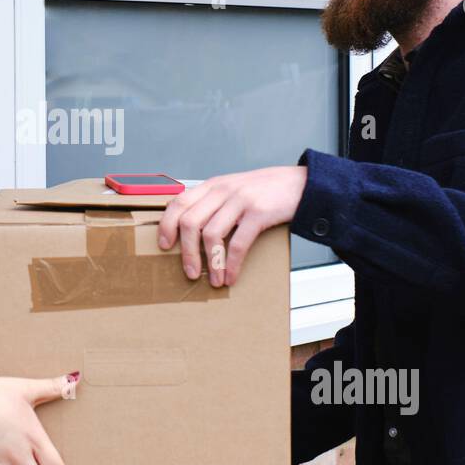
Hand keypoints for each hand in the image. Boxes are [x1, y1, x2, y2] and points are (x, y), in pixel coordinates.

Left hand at [156, 166, 307, 286]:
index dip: (167, 225)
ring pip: (211, 235)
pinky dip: (232, 264)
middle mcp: (223, 190)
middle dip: (186, 252)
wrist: (300, 184)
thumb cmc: (265, 191)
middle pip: (190, 222)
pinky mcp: (258, 213)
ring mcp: (240, 200)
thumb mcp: (233, 189)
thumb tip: (191, 230)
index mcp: (213, 185)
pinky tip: (231, 276)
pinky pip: (238, 243)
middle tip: (190, 272)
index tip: (164, 245)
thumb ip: (213, 203)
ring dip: (210, 263)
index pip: (178, 203)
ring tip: (214, 280)